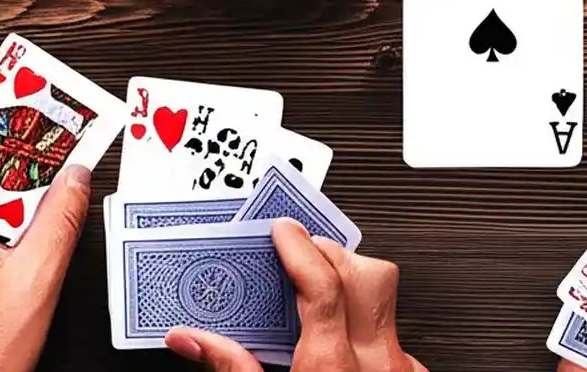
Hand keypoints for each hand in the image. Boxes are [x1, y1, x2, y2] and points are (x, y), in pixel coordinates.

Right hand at [164, 219, 426, 371]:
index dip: (300, 247)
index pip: (322, 282)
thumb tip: (190, 339)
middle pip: (365, 275)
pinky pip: (397, 340)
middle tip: (299, 252)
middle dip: (332, 254)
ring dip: (354, 288)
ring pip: (387, 304)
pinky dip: (369, 331)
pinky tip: (345, 345)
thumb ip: (230, 369)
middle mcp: (375, 365)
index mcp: (330, 369)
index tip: (282, 230)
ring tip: (317, 294)